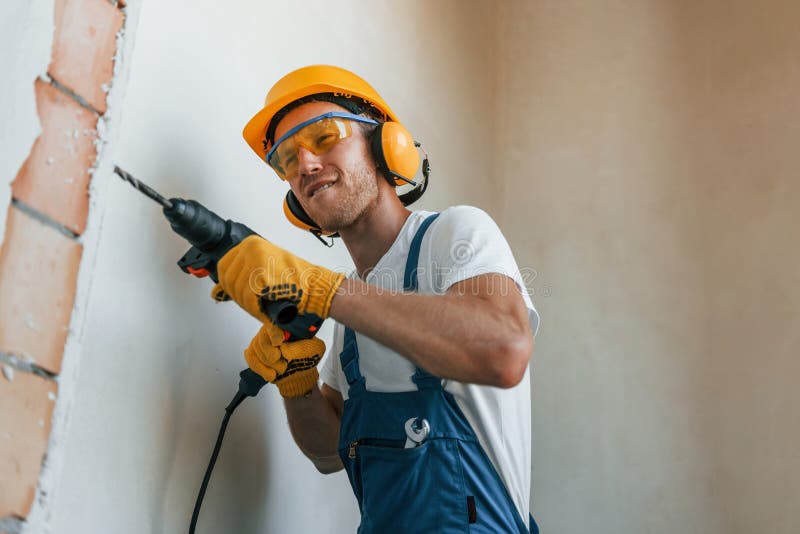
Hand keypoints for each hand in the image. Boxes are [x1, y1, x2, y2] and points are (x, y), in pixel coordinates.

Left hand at [211, 235, 344, 320]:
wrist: (314, 287)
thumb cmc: (295, 280)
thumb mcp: (262, 272)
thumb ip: (240, 278)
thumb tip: (217, 291)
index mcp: (250, 244)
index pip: (223, 267)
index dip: (228, 286)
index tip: (238, 294)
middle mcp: (250, 248)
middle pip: (228, 281)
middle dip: (240, 298)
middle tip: (255, 302)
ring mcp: (254, 259)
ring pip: (238, 291)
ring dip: (250, 305)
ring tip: (264, 305)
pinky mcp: (261, 273)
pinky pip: (249, 298)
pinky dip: (257, 309)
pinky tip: (267, 307)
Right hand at [244, 322, 325, 397]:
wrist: (301, 371)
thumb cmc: (308, 356)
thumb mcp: (313, 349)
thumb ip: (301, 346)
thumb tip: (284, 349)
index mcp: (286, 325)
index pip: (274, 324)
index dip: (274, 333)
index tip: (279, 341)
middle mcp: (270, 330)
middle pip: (261, 340)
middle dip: (271, 355)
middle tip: (282, 362)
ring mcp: (260, 341)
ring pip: (255, 351)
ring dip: (269, 365)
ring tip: (282, 369)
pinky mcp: (254, 353)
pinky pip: (251, 359)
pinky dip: (261, 370)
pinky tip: (271, 375)